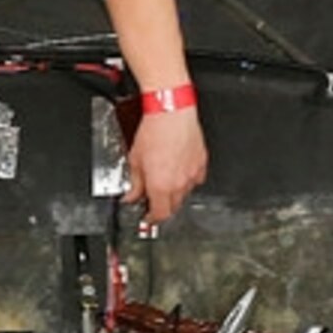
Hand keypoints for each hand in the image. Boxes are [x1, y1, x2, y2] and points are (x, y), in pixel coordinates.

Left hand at [128, 109, 207, 225]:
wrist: (172, 113)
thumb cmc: (154, 132)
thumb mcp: (135, 159)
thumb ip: (134, 183)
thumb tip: (131, 196)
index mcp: (161, 185)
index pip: (159, 214)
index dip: (152, 219)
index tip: (147, 218)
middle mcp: (179, 183)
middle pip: (173, 207)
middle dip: (162, 206)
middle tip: (153, 199)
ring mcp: (192, 174)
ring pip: (185, 193)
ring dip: (174, 192)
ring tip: (164, 179)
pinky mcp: (201, 164)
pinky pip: (196, 179)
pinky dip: (187, 179)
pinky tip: (178, 170)